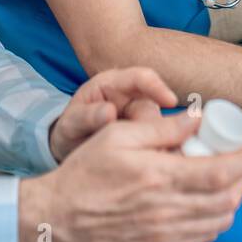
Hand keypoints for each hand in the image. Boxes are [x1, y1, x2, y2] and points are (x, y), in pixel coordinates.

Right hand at [19, 112, 241, 241]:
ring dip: (233, 200)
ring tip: (230, 181)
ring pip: (218, 221)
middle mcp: (166, 210)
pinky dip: (214, 220)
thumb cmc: (86, 172)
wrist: (59, 217)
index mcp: (158, 177)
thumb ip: (162, 128)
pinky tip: (209, 203)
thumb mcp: (118, 136)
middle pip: (226, 199)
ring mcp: (164, 234)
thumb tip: (198, 118)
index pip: (219, 171)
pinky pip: (201, 237)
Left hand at [48, 67, 176, 162]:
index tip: (171, 102)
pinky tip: (143, 163)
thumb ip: (87, 117)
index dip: (158, 87)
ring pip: (158, 129)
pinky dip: (154, 152)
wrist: (71, 148)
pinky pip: (158, 142)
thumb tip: (109, 112)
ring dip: (151, 145)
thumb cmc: (70, 129)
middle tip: (140, 151)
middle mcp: (131, 97)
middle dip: (151, 131)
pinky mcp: (146, 134)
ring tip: (134, 160)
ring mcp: (140, 116)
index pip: (141, 78)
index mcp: (111, 84)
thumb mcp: (71, 123)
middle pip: (153, 110)